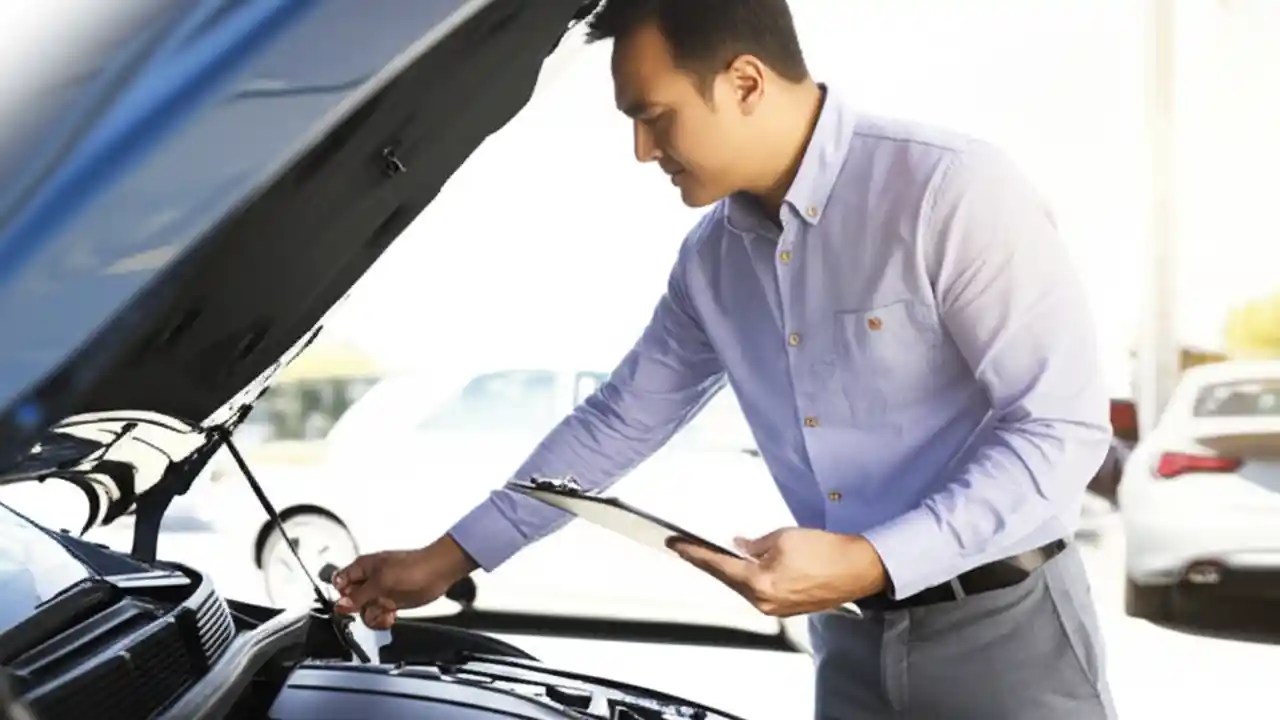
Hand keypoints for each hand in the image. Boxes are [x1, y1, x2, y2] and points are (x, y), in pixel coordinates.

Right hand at [332, 534, 477, 628]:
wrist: (439, 573)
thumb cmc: (413, 568)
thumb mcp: (381, 582)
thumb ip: (360, 595)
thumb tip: (340, 604)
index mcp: (363, 568)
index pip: (339, 582)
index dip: (341, 595)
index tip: (351, 604)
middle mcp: (369, 580)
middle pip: (350, 600)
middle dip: (359, 608)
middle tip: (372, 607)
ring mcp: (380, 591)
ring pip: (364, 610)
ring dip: (372, 616)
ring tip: (385, 613)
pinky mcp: (391, 601)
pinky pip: (378, 614)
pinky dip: (382, 619)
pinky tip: (391, 617)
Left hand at [668, 528, 887, 616]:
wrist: (859, 569)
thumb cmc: (825, 550)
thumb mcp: (783, 538)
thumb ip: (755, 545)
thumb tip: (740, 547)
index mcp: (760, 584)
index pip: (719, 566)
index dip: (695, 554)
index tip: (676, 546)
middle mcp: (764, 602)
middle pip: (728, 579)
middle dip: (708, 562)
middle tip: (688, 548)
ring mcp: (776, 608)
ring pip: (743, 586)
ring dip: (728, 570)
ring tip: (711, 555)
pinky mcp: (788, 607)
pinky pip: (759, 590)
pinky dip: (748, 577)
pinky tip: (743, 566)